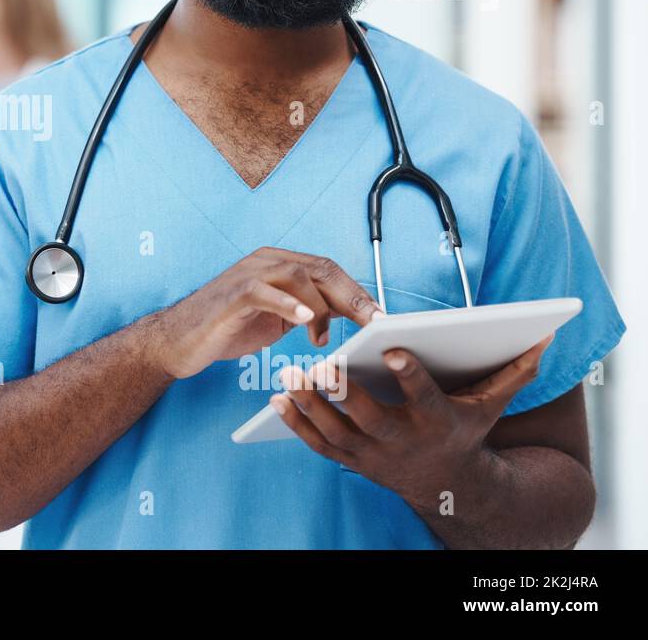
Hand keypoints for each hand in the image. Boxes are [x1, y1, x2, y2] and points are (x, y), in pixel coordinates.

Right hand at [144, 247, 383, 379]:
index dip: (357, 292)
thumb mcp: (276, 319)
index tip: (380, 318)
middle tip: (373, 324)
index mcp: (278, 265)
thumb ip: (306, 311)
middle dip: (352, 296)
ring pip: (298, 275)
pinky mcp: (232, 294)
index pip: (329, 270)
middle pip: (321, 268)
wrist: (177, 340)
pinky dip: (288, 303)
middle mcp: (265, 261)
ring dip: (320, 307)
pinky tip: (306, 319)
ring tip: (322, 337)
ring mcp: (247, 274)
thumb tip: (347, 316)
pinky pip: (264, 291)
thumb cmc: (226, 329)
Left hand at [271, 332, 554, 508]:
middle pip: (369, 418)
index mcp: (436, 422)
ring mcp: (373, 455)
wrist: (446, 484)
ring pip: (337, 432)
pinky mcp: (351, 460)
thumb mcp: (490, 404)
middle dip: (344, 393)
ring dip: (310, 406)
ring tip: (289, 376)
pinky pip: (319, 444)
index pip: (423, 396)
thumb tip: (544, 337)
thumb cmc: (465, 431)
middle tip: (321, 365)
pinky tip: (277, 399)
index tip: (392, 349)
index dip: (409, 375)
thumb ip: (513, 371)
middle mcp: (403, 441)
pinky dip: (296, 423)